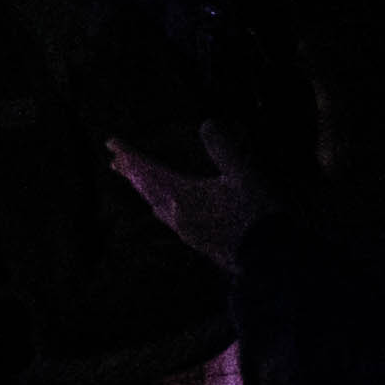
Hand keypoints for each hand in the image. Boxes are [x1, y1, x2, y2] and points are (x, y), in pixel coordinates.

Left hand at [109, 122, 267, 270]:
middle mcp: (177, 216)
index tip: (111, 142)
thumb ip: (223, 148)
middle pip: (147, 188)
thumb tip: (206, 124)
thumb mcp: (243, 175)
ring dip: (143, 188)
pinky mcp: (198, 243)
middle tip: (115, 160)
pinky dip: (158, 204)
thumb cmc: (258, 215)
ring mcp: (186, 232)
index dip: (130, 155)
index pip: (148, 170)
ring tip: (132, 179)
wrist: (273, 260)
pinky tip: (160, 209)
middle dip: (132, 172)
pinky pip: (168, 218)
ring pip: (155, 204)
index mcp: (183, 197)